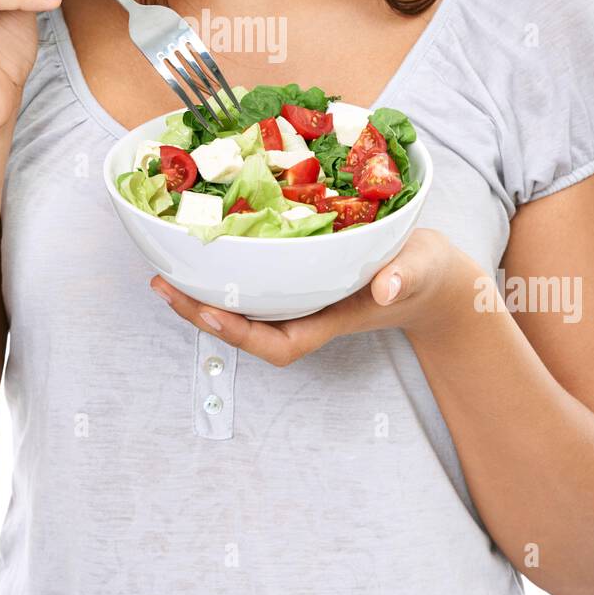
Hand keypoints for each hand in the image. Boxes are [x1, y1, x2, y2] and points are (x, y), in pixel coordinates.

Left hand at [149, 227, 474, 365]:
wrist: (431, 277)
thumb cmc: (424, 275)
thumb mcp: (419, 270)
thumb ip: (403, 278)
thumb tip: (384, 289)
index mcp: (331, 319)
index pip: (279, 343)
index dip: (240, 334)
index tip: (209, 311)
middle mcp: (307, 314)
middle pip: (246, 329)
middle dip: (202, 313)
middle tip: (162, 285)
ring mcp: (299, 298)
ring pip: (244, 307)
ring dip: (204, 294)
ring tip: (165, 273)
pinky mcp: (297, 276)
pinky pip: (254, 282)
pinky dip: (226, 271)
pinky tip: (202, 251)